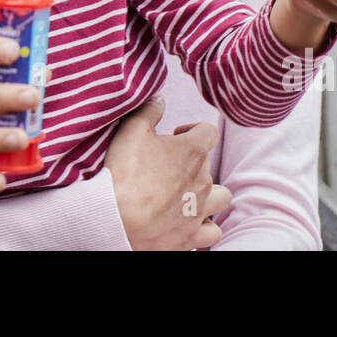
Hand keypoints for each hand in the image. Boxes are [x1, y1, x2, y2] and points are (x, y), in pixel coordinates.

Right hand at [105, 95, 231, 250]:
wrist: (115, 220)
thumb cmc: (124, 171)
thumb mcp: (132, 129)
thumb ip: (149, 109)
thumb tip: (160, 98)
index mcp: (193, 151)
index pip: (208, 131)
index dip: (193, 129)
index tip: (174, 136)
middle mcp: (204, 181)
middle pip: (209, 165)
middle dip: (191, 164)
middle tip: (165, 167)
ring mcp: (200, 211)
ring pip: (221, 199)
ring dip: (208, 195)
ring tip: (186, 196)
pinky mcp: (192, 237)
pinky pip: (212, 232)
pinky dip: (204, 227)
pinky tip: (187, 222)